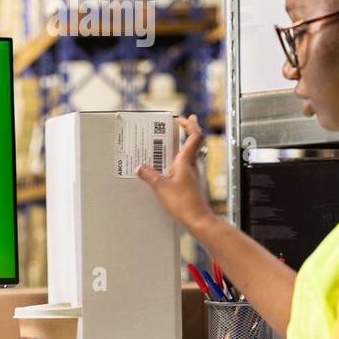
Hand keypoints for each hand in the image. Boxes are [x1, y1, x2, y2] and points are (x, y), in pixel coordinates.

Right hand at [136, 115, 215, 232]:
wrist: (198, 219)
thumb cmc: (184, 203)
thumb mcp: (160, 187)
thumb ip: (148, 175)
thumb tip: (140, 168)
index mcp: (187, 160)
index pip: (194, 135)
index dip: (190, 124)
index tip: (181, 119)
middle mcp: (193, 165)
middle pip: (195, 142)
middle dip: (187, 130)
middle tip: (180, 124)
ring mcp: (194, 174)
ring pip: (191, 153)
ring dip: (182, 145)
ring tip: (170, 143)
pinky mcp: (192, 183)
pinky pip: (186, 166)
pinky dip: (179, 160)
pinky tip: (169, 166)